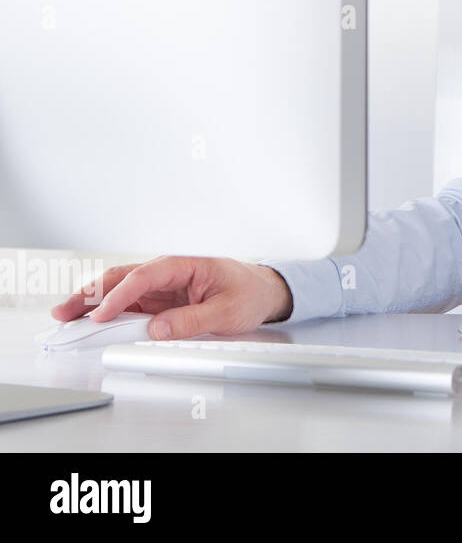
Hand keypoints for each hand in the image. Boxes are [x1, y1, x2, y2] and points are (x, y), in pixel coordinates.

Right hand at [50, 256, 293, 339]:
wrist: (264, 291)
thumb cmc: (249, 293)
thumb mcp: (227, 311)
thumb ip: (192, 321)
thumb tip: (157, 330)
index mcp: (186, 264)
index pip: (145, 276)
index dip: (120, 295)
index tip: (101, 314)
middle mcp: (169, 271)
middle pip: (123, 278)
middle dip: (91, 293)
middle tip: (64, 312)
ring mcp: (163, 286)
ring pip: (121, 290)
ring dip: (93, 302)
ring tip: (66, 317)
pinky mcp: (161, 300)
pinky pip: (131, 305)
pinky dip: (109, 312)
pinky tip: (90, 322)